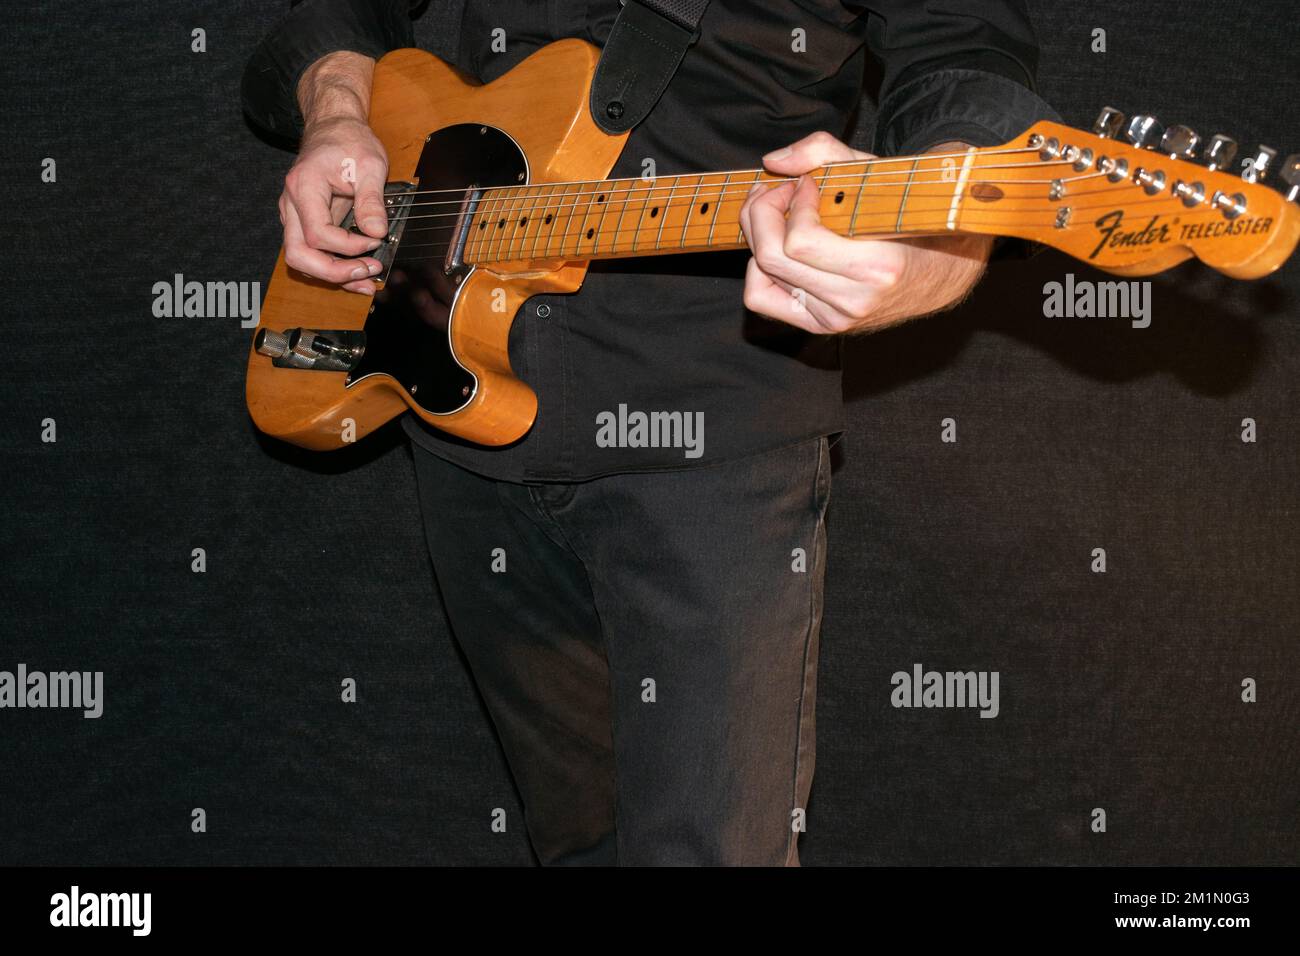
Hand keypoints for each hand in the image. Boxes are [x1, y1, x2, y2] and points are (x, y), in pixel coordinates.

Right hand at [280, 52, 388, 294]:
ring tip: (368, 280)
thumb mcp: (370, 164)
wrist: (334, 127)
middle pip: (299, 255)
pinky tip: (358, 272)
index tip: (376, 241)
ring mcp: (295, 215)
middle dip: (333, 272)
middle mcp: (292, 204)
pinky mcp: (304, 222)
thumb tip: (376, 232)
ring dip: (334, 275)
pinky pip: (313, 252)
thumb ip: (371, 200)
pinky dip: (334, 266)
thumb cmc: (350, 140)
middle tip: (368, 272)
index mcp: (304, 186)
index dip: (349, 246)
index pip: (319, 233)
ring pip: (303, 259)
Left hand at [738, 131, 994, 333]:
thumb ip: (824, 152)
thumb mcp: (879, 171)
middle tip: (778, 189)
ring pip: (762, 280)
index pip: (800, 241)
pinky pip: (764, 300)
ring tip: (776, 213)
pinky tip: (779, 247)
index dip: (791, 201)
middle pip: (773, 259)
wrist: (948, 267)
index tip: (807, 181)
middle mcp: (854, 302)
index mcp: (878, 269)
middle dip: (762, 212)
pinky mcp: (823, 325)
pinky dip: (759, 271)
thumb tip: (773, 162)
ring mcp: (837, 319)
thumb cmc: (912, 213)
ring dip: (758, 237)